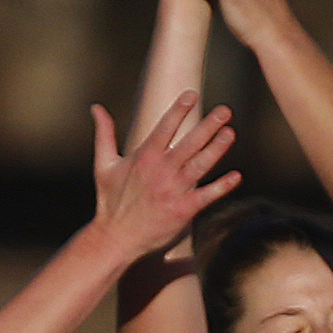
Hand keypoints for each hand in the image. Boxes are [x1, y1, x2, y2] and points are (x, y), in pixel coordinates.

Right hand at [89, 94, 241, 256]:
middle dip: (208, 125)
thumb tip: (96, 108)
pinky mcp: (184, 209)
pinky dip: (222, 186)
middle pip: (190, 142)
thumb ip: (104, 133)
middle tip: (225, 110)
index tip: (192, 94)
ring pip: (201, 164)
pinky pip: (207, 195)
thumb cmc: (110, 200)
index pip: (165, 127)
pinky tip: (236, 176)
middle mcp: (162, 170)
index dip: (179, 110)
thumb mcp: (103, 164)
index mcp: (145, 156)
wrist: (116, 237)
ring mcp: (174, 190)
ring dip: (217, 148)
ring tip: (231, 133)